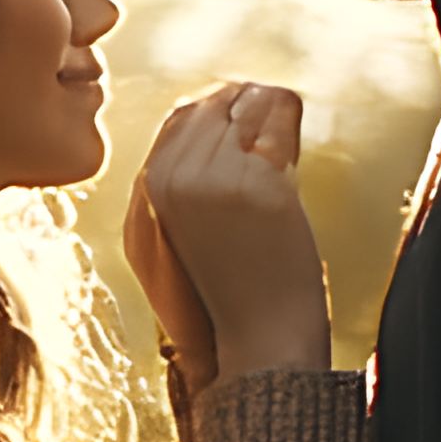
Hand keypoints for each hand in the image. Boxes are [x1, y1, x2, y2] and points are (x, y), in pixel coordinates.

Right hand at [131, 84, 329, 384]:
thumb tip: (210, 128)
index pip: (179, 120)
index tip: (242, 107)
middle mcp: (171, 180)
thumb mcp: (177, 239)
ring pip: (245, 106)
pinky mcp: (254, 182)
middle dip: (245, 104)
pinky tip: (292, 130)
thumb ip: (181, 187)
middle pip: (211, 107)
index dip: (216, 110)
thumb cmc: (232, 295)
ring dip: (269, 109)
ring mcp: (211, 179)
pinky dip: (288, 120)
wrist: (259, 337)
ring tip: (282, 122)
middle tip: (270, 109)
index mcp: (147, 193)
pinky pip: (274, 122)